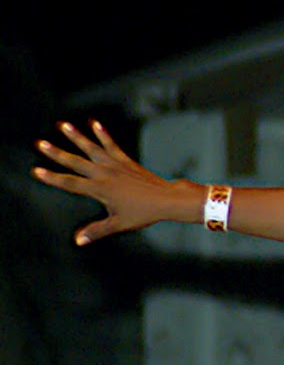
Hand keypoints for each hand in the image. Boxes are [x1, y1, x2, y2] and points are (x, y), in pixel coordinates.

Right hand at [33, 120, 188, 243]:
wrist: (166, 199)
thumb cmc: (143, 213)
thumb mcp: (119, 224)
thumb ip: (97, 230)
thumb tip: (78, 241)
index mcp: (100, 189)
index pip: (70, 183)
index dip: (52, 178)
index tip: (36, 171)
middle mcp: (104, 174)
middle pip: (76, 162)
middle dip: (56, 153)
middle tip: (40, 143)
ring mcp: (115, 165)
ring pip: (92, 148)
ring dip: (77, 136)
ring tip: (63, 125)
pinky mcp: (125, 161)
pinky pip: (112, 145)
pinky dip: (103, 134)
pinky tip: (94, 123)